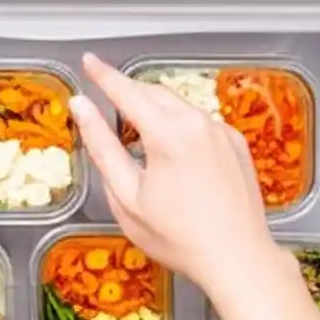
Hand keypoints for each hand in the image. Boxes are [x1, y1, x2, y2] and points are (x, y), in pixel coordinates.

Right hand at [71, 53, 287, 296]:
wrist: (238, 258)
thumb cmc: (178, 236)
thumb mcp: (127, 197)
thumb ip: (102, 147)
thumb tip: (82, 107)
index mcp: (168, 133)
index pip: (127, 91)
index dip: (104, 75)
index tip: (89, 61)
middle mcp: (199, 123)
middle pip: (155, 93)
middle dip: (129, 91)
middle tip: (106, 98)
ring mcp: (222, 131)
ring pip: (179, 105)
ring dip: (154, 108)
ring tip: (136, 130)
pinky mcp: (236, 144)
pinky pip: (200, 122)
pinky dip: (179, 124)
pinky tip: (172, 151)